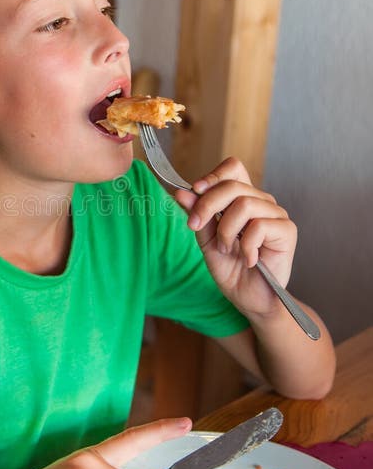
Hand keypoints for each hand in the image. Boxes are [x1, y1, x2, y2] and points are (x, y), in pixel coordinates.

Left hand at [174, 157, 297, 316]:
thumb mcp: (206, 241)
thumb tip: (182, 192)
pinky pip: (259, 226)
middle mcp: (261, 202)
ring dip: (226, 232)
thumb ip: (198, 215)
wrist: (250, 300)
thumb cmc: (232, 270)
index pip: (233, 168)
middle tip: (196, 227)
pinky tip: (248, 259)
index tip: (195, 191)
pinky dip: (246, 246)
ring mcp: (276, 215)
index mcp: (242, 199)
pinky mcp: (287, 230)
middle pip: (232, 186)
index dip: (213, 175)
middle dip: (207, 206)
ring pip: (244, 205)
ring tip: (227, 250)